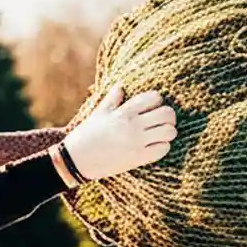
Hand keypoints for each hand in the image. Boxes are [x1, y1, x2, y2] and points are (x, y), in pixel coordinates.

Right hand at [62, 86, 176, 180]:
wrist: (77, 160)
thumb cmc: (87, 135)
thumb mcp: (98, 114)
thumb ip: (112, 99)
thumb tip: (121, 86)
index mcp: (124, 112)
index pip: (153, 98)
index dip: (157, 100)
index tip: (153, 105)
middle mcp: (133, 125)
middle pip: (166, 114)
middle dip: (169, 115)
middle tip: (163, 119)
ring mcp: (137, 142)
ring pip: (169, 132)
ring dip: (169, 131)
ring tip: (162, 133)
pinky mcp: (138, 158)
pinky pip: (163, 149)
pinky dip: (164, 146)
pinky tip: (156, 145)